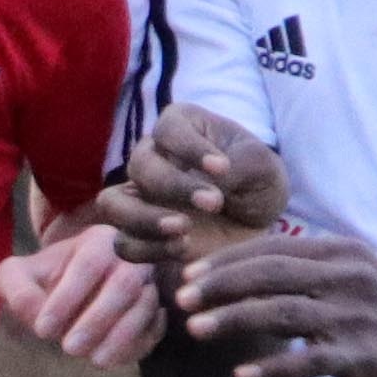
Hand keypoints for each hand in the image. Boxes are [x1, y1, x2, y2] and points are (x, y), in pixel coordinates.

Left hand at [0, 224, 163, 367]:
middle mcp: (129, 257)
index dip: (67, 297)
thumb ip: (16, 288)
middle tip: (69, 349)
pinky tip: (118, 358)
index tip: (42, 330)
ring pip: (145, 305)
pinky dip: (140, 344)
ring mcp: (147, 284)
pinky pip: (156, 327)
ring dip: (122, 336)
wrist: (63, 297)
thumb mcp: (16, 277)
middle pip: (124, 283)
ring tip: (96, 361)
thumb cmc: (40, 283)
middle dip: (97, 319)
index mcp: (97, 241)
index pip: (89, 263)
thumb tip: (34, 312)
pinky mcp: (155, 311)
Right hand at [95, 105, 289, 265]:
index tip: (222, 168)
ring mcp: (138, 198)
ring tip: (183, 229)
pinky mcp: (138, 236)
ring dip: (144, 217)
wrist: (256, 229)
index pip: (168, 128)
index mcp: (181, 128)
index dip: (190, 147)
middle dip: (174, 185)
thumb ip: (244, 164)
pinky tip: (183, 248)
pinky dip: (148, 248)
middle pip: (140, 165)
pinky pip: (123, 243)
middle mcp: (153, 158)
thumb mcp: (264, 169)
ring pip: (112, 204)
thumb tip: (215, 177)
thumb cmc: (257, 186)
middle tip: (214, 203)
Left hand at [174, 231, 376, 376]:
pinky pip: (308, 360)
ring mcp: (357, 317)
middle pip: (271, 274)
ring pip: (282, 313)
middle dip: (221, 286)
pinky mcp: (362, 355)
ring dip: (233, 320)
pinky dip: (272, 367)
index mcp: (342, 254)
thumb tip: (236, 274)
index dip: (226, 262)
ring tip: (196, 330)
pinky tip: (241, 375)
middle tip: (181, 300)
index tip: (188, 276)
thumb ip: (301, 275)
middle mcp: (350, 277)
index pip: (273, 249)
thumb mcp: (344, 287)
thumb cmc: (374, 326)